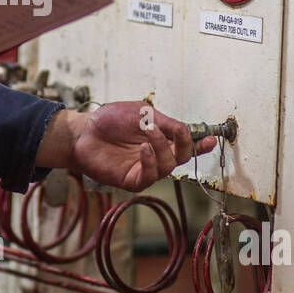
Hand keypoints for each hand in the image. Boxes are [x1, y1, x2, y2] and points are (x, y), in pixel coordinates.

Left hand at [33, 101, 216, 192]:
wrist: (82, 131)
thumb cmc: (109, 120)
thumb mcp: (141, 112)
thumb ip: (164, 122)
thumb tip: (185, 130)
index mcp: (160, 138)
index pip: (185, 144)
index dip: (200, 144)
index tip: (211, 139)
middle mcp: (155, 155)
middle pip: (182, 157)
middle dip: (185, 145)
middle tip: (177, 132)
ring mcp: (144, 169)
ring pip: (168, 166)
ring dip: (162, 148)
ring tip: (148, 133)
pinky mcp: (132, 180)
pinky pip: (150, 176)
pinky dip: (151, 161)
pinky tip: (144, 149)